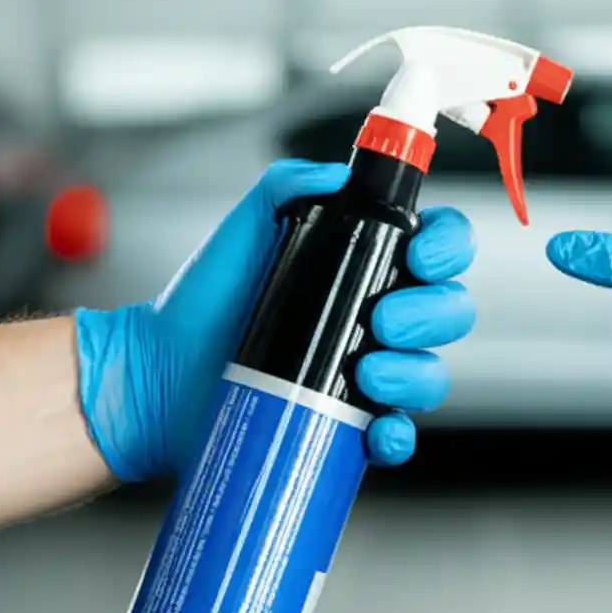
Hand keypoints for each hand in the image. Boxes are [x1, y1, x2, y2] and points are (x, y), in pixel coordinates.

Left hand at [76, 160, 474, 481]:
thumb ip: (288, 184)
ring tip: (365, 373)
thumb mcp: (246, 226)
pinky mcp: (349, 424)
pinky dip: (399, 437)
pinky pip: (399, 436)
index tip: (421, 256)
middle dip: (431, 314)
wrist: (160, 374)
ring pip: (432, 375)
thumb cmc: (202, 303)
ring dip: (415, 374)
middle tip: (381, 319)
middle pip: (450, 311)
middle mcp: (377, 319)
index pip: (440, 247)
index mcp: (366, 265)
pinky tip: (376, 430)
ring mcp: (369, 374)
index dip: (449, 249)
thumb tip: (337, 175)